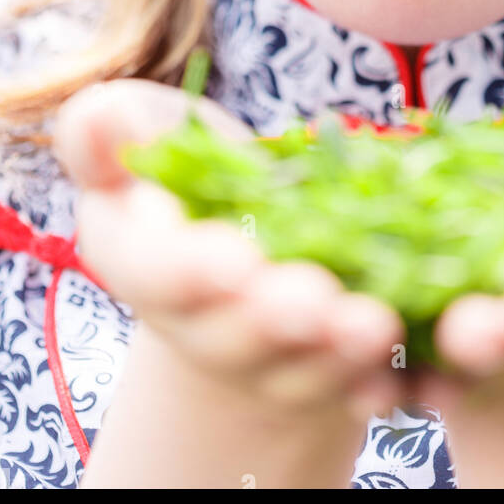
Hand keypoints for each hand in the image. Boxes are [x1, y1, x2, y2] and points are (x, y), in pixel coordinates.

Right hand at [54, 79, 404, 429]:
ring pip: (299, 370)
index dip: (190, 273)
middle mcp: (200, 326)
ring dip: (336, 354)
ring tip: (374, 327)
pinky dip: (381, 383)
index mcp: (141, 264)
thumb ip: (111, 133)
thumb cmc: (189, 172)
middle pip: (231, 336)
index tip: (232, 261)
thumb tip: (96, 115)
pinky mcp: (332, 371)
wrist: (249, 236)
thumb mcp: (148, 135)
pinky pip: (357, 388)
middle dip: (272, 321)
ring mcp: (268, 359)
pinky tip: (407, 373)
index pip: (154, 275)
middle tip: (311, 304)